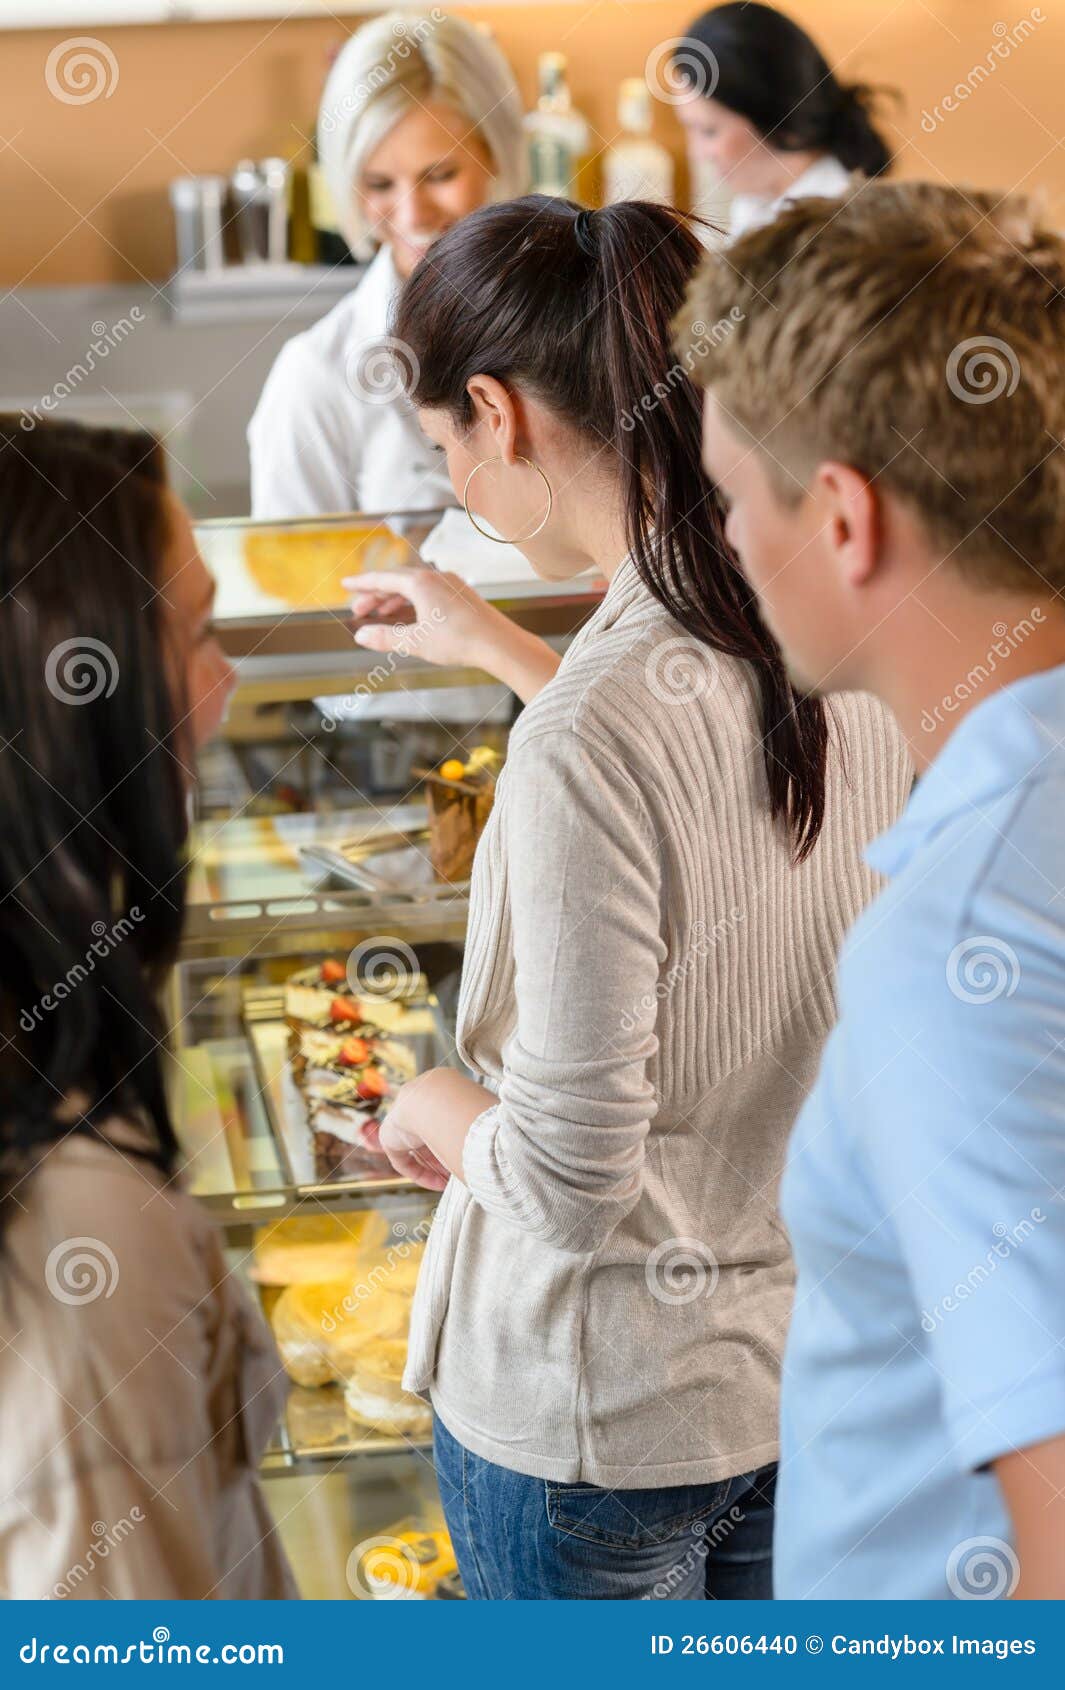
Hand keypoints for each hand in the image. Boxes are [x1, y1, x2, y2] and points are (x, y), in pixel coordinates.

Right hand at [344, 568, 500, 670]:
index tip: (346, 584)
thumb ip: (385, 637)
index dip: (361, 583)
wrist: (498, 644)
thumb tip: (361, 636)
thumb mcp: (415, 641)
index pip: (383, 578)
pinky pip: (429, 593)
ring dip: (394, 599)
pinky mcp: (462, 595)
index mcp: (421, 582)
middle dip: (376, 594)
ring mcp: (451, 584)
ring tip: (381, 614)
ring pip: (414, 587)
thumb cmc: (459, 640)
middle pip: (397, 581)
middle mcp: (436, 577)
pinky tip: (409, 616)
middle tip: (360, 610)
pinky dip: (413, 602)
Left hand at [367, 1066, 494, 1188]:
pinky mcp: (390, 1134)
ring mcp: (403, 1116)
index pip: (448, 1119)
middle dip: (447, 1156)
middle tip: (463, 1170)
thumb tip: (513, 1141)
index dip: (459, 1139)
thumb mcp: (483, 1115)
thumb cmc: (468, 1106)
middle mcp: (422, 1101)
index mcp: (443, 1089)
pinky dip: (420, 1173)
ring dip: (436, 1167)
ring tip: (454, 1181)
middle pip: (434, 1135)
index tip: (472, 1154)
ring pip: (420, 1148)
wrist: (438, 1101)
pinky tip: (439, 1183)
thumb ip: (487, 1126)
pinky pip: (404, 1159)